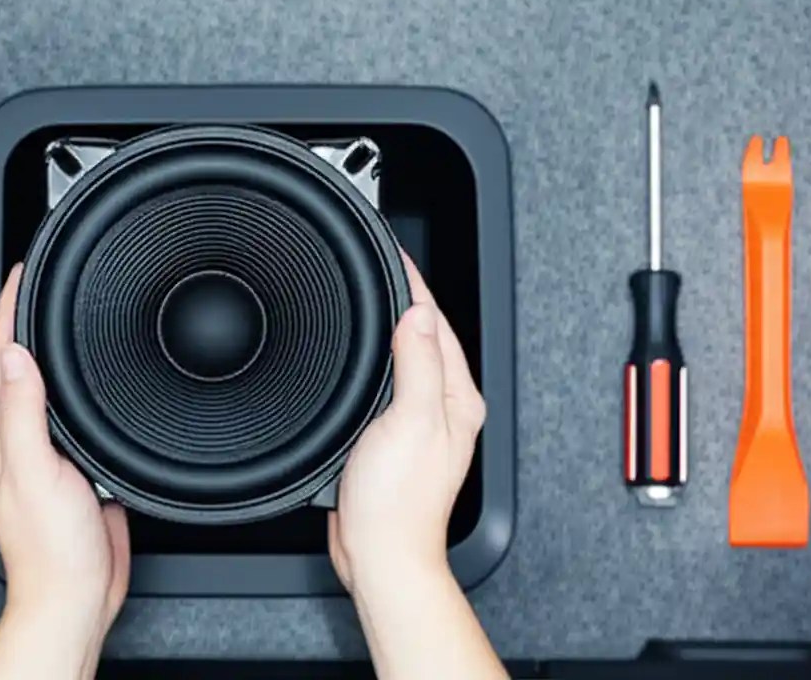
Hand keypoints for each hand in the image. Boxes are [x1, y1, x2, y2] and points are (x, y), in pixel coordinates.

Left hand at [0, 264, 129, 679]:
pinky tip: (84, 379)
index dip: (7, 311)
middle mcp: (11, 442)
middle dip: (21, 320)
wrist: (76, 595)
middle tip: (36, 280)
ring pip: (39, 387)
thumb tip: (15, 355)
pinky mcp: (68, 468)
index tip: (20, 273)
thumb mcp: (35, 471)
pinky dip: (72, 386)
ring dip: (45, 350)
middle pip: (13, 366)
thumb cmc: (50, 548)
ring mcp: (39, 454)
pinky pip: (66, 415)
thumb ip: (22, 412)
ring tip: (56, 312)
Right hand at [328, 254, 503, 679]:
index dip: (414, 286)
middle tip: (375, 266)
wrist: (380, 555)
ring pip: (401, 362)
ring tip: (365, 299)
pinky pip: (382, 388)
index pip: (437, 324)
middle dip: (401, 301)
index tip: (393, 256)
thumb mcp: (411, 420)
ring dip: (385, 333)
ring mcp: (417, 425)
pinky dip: (368, 367)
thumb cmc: (400, 502)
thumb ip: (418, 363)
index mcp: (457, 398)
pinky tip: (353, 362)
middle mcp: (443, 408)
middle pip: (422, 338)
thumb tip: (418, 313)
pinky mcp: (390, 440)